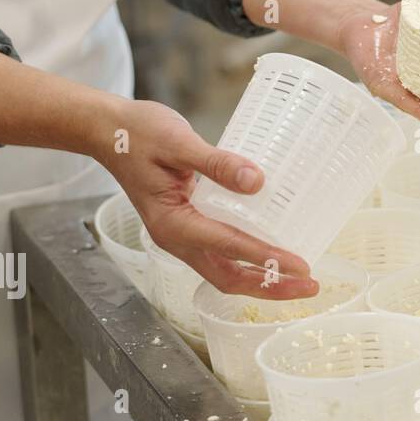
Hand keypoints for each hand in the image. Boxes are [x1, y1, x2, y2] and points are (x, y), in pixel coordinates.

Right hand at [97, 98, 317, 298]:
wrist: (109, 133)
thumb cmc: (139, 135)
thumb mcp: (178, 142)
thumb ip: (216, 163)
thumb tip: (256, 181)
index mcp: (173, 222)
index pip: (229, 247)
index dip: (267, 260)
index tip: (301, 267)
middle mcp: (176, 238)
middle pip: (228, 278)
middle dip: (270, 287)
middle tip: (310, 287)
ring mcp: (181, 237)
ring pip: (225, 273)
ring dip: (261, 282)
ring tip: (298, 282)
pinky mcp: (188, 227)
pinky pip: (221, 255)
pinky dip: (249, 264)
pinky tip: (272, 257)